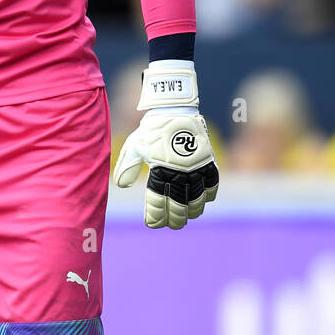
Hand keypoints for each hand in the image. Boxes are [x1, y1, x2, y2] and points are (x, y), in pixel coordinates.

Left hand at [112, 62, 218, 228]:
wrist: (174, 110)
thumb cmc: (151, 129)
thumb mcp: (134, 146)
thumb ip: (126, 167)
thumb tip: (122, 186)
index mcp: (159, 170)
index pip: (157, 201)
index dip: (155, 216)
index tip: (153, 224)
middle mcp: (179, 172)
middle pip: (178, 205)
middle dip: (175, 218)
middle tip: (173, 224)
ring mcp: (195, 167)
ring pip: (197, 198)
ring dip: (193, 210)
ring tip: (189, 216)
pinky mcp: (208, 160)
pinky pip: (212, 183)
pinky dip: (208, 194)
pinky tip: (203, 200)